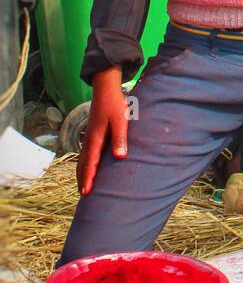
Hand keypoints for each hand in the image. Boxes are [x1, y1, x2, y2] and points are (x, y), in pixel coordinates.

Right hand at [77, 67, 129, 194]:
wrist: (105, 87)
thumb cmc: (114, 104)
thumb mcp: (120, 121)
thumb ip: (120, 139)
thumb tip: (120, 157)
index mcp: (95, 139)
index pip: (91, 163)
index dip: (88, 178)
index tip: (86, 192)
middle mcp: (90, 139)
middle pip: (83, 163)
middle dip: (83, 178)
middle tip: (83, 194)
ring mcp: (90, 136)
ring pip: (83, 158)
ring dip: (82, 171)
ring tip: (83, 183)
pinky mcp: (93, 132)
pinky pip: (87, 152)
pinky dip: (85, 162)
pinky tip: (89, 164)